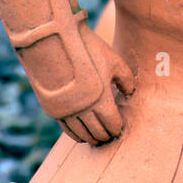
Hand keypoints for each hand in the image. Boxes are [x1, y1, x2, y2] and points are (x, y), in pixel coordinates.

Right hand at [55, 27, 134, 144]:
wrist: (56, 43)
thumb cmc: (89, 50)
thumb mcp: (113, 61)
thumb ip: (125, 79)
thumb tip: (129, 92)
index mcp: (102, 99)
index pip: (112, 124)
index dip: (117, 128)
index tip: (119, 129)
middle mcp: (84, 109)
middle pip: (97, 131)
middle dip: (105, 135)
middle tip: (109, 136)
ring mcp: (68, 111)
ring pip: (82, 133)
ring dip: (91, 138)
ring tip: (97, 139)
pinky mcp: (54, 109)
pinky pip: (68, 129)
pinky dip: (76, 135)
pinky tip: (81, 136)